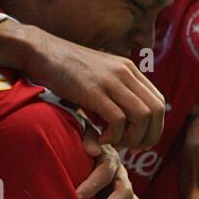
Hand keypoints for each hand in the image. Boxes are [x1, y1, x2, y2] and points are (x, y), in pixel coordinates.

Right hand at [24, 29, 165, 150]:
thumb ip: (110, 94)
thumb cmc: (64, 69)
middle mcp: (125, 73)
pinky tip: (100, 138)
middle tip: (130, 148)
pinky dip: (113, 136)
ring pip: (142, 116)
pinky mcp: (94, 91)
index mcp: (129, 69)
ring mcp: (111, 81)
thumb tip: (120, 123)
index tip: (138, 139)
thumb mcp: (96, 77)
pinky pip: (118, 120)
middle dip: (149, 136)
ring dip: (132, 138)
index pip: (159, 101)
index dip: (154, 126)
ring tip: (114, 143)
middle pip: (157, 110)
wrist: (40, 51)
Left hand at [77, 137, 140, 198]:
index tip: (77, 196)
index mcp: (110, 159)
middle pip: (125, 192)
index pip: (106, 171)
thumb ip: (89, 140)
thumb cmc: (82, 152)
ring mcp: (126, 190)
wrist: (88, 160)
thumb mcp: (85, 139)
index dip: (92, 184)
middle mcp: (121, 175)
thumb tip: (93, 149)